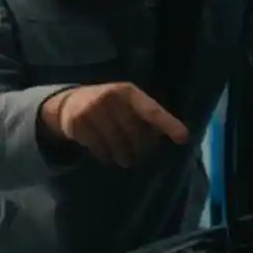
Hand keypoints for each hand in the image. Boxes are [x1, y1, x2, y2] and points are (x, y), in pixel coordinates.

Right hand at [40, 82, 189, 167]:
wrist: (69, 102)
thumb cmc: (109, 106)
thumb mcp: (127, 104)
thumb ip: (147, 117)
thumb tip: (171, 137)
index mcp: (129, 92)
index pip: (152, 110)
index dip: (168, 123)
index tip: (183, 137)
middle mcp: (111, 97)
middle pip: (134, 133)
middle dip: (140, 148)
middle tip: (140, 155)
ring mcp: (92, 110)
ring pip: (116, 144)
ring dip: (123, 156)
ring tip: (125, 159)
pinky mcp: (78, 124)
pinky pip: (99, 149)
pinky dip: (106, 157)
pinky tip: (108, 156)